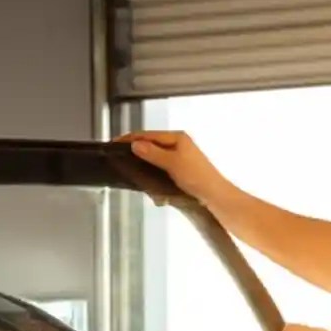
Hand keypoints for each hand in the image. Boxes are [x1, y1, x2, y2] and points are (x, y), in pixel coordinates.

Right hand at [116, 130, 236, 203]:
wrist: (216, 196)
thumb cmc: (198, 177)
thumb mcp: (172, 163)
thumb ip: (153, 153)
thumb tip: (135, 145)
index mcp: (177, 137)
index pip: (147, 134)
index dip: (129, 139)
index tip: (114, 144)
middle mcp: (179, 145)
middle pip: (150, 146)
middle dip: (138, 156)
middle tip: (122, 163)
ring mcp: (181, 158)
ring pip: (155, 161)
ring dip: (148, 171)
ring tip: (140, 180)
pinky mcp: (182, 171)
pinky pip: (163, 172)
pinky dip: (157, 181)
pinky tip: (157, 194)